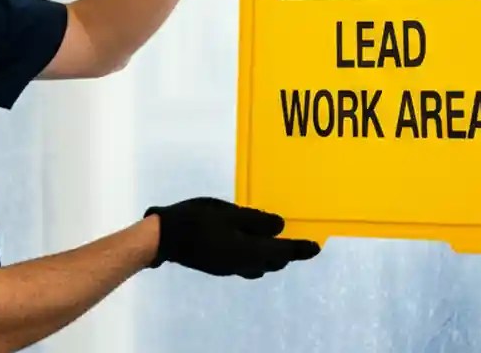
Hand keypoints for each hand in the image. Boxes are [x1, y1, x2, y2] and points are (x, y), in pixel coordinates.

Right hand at [143, 197, 320, 278]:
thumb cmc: (197, 219)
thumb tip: (280, 226)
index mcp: (248, 251)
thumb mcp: (229, 213)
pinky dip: (254, 253)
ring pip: (259, 265)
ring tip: (274, 239)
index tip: (316, 247)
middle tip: (296, 240)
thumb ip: (255, 220)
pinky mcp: (218, 265)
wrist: (164, 237)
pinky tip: (248, 239)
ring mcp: (229, 267)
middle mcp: (242, 264)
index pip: (282, 252)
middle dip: (286, 252)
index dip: (300, 249)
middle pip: (272, 262)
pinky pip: (245, 263)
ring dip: (270, 255)